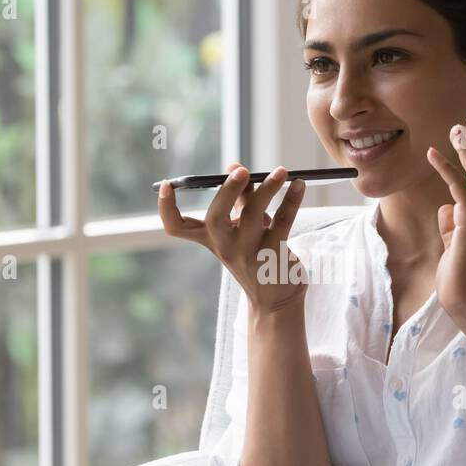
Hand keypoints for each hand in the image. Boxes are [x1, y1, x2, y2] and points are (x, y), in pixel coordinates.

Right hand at [158, 161, 309, 315]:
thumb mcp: (243, 228)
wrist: (275, 300)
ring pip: (254, 216)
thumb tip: (234, 166)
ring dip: (268, 190)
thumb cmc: (256, 255)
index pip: (177, 227)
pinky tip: (300, 185)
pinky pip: (282, 223)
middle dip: (227, 192)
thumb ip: (240, 198)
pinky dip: (291, 201)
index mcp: (211, 239)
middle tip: (241, 170)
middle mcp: (225, 246)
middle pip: (215, 219)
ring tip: (281, 171)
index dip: (166, 208)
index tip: (165, 185)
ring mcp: (248, 253)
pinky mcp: (273, 256)